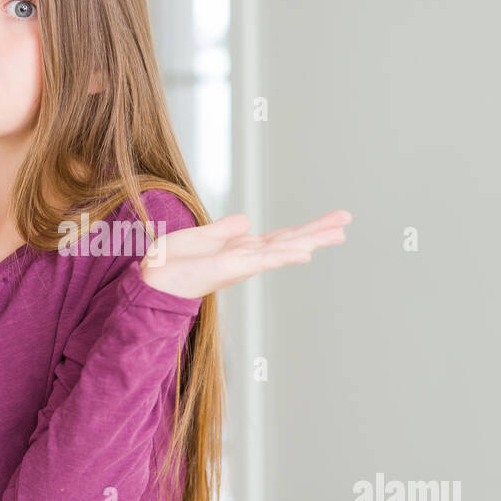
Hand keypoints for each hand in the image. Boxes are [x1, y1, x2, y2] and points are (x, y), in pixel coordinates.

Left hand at [140, 210, 350, 299]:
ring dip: (310, 241)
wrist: (152, 279)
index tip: (333, 221)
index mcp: (243, 250)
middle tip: (347, 221)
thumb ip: (225, 230)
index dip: (307, 229)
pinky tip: (305, 252)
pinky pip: (264, 259)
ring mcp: (243, 264)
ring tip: (338, 233)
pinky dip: (285, 255)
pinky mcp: (232, 267)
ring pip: (284, 250)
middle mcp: (247, 258)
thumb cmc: (172, 263)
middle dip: (319, 232)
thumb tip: (247, 220)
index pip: (281, 237)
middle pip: (290, 242)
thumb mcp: (202, 237)